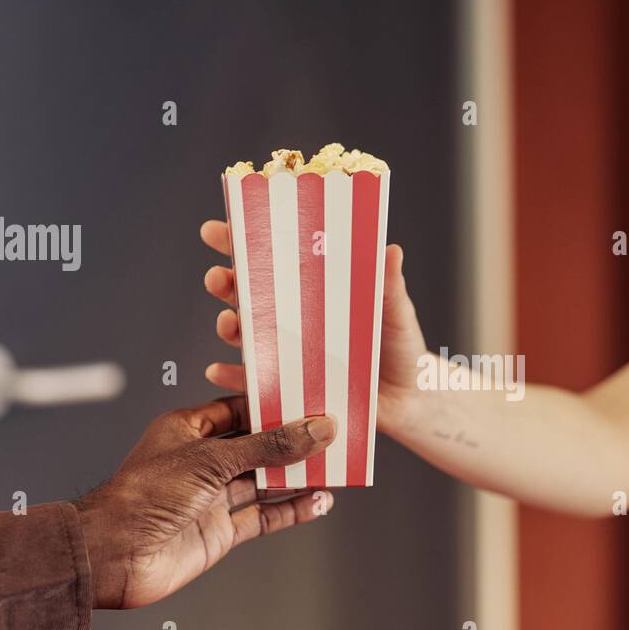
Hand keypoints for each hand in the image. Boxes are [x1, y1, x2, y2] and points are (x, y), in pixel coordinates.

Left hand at [75, 396, 335, 608]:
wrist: (113, 555)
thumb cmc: (144, 495)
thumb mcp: (213, 458)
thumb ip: (269, 446)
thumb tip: (316, 430)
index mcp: (189, 429)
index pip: (239, 409)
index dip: (275, 406)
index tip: (311, 399)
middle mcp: (202, 461)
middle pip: (258, 446)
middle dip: (294, 441)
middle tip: (333, 433)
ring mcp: (212, 497)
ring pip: (265, 481)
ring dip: (299, 476)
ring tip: (337, 466)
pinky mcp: (220, 531)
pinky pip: (264, 516)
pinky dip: (293, 510)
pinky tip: (319, 502)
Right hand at [198, 220, 428, 435]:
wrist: (410, 399)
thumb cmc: (401, 347)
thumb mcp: (397, 314)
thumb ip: (390, 286)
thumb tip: (391, 250)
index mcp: (315, 290)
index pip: (274, 259)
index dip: (243, 242)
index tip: (219, 230)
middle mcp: (295, 320)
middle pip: (249, 294)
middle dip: (226, 283)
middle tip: (218, 278)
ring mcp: (290, 354)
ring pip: (247, 336)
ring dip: (229, 327)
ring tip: (228, 324)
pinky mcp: (291, 389)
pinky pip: (255, 384)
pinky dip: (234, 378)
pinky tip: (219, 370)